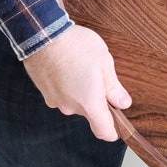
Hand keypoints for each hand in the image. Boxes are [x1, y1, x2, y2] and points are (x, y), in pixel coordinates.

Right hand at [22, 24, 132, 140]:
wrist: (43, 35)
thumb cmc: (76, 47)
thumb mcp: (105, 63)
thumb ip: (114, 88)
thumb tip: (123, 103)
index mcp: (89, 103)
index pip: (103, 131)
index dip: (114, 130)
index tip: (119, 123)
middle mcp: (70, 107)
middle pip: (90, 113)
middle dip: (97, 99)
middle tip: (100, 76)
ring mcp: (55, 101)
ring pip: (75, 102)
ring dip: (81, 91)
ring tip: (82, 67)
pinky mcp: (45, 93)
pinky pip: (62, 95)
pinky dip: (68, 86)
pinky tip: (69, 68)